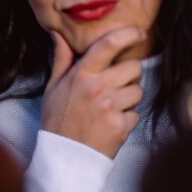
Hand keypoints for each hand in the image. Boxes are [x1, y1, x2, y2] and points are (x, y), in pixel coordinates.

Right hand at [38, 26, 144, 158]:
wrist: (64, 158)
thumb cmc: (58, 121)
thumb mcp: (53, 88)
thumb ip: (61, 60)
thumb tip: (59, 35)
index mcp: (81, 75)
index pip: (108, 44)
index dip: (128, 34)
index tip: (138, 33)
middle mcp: (98, 88)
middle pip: (133, 67)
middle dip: (129, 75)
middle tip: (115, 87)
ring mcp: (111, 107)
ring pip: (138, 91)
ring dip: (129, 99)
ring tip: (110, 109)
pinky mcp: (121, 126)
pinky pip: (136, 114)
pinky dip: (127, 119)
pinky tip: (111, 124)